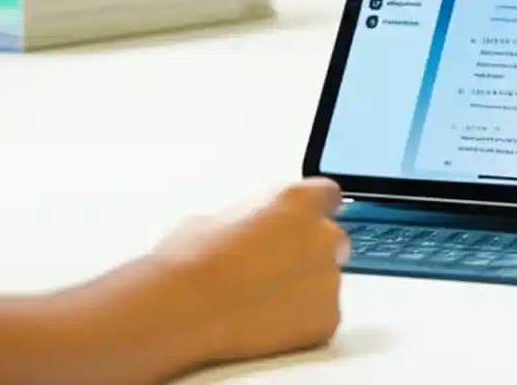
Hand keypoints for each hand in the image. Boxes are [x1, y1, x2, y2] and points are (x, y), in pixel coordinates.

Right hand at [152, 178, 348, 366]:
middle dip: (309, 252)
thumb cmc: (191, 261)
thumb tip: (250, 230)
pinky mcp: (328, 319)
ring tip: (260, 299)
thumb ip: (252, 219)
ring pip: (325, 281)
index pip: (327, 195)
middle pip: (332, 240)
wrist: (184, 309)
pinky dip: (302, 320)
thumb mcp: (217, 218)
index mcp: (298, 201)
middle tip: (272, 268)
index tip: (301, 222)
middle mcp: (323, 235)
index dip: (311, 211)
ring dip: (304, 287)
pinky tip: (266, 321)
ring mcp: (329, 279)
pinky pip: (322, 316)